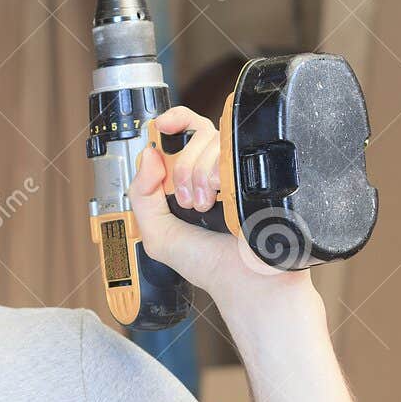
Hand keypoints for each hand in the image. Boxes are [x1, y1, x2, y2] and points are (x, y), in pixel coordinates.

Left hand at [127, 105, 312, 307]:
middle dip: (183, 167)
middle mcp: (216, 171)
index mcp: (192, 180)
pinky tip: (224, 197)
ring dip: (201, 175)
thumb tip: (148, 155)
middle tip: (186, 201)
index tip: (162, 126)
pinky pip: (237, 149)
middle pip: (196, 134)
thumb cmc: (208, 264)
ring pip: (214, 141)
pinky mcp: (259, 171)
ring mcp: (240, 170)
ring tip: (207, 206)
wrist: (245, 280)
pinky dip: (220, 172)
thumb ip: (141, 196)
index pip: (183, 134)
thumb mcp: (159, 234)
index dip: (173, 121)